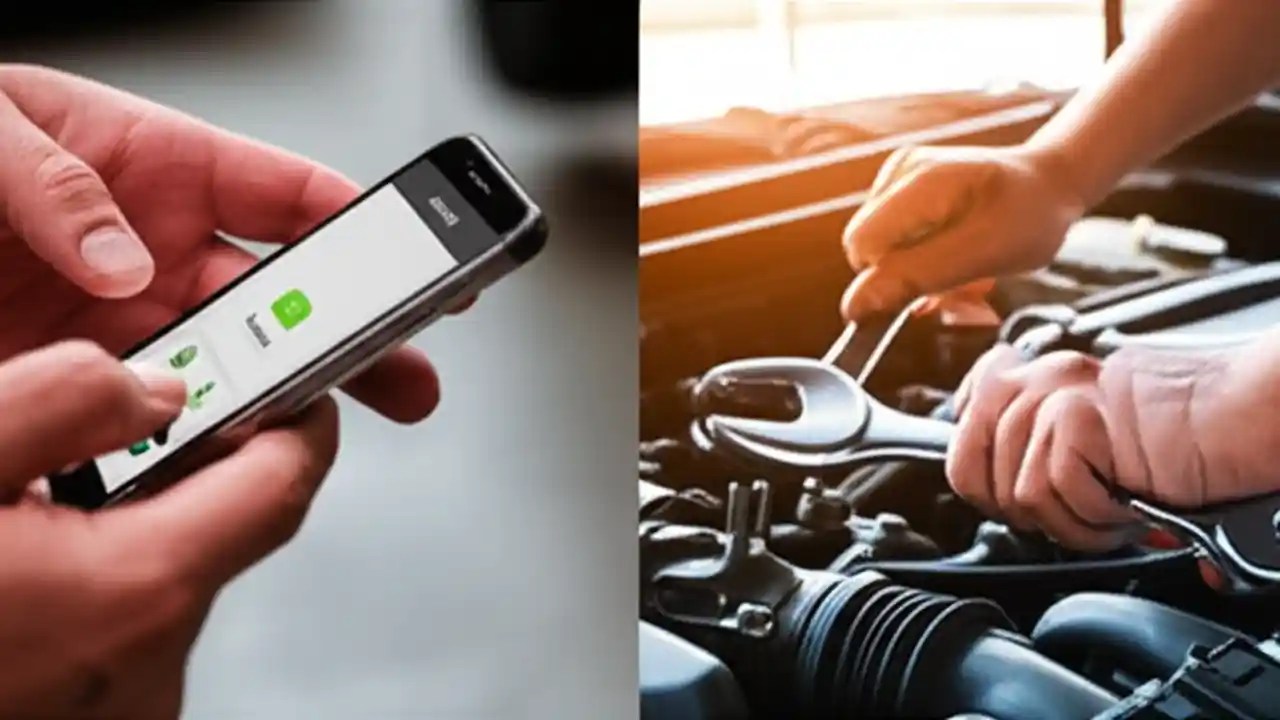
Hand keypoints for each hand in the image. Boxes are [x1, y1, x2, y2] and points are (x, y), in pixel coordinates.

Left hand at [0, 64, 450, 421]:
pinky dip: (177, 443)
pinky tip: (199, 464)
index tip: (417, 257)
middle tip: (402, 377)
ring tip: (301, 434)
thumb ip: (49, 176)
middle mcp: (145, 247)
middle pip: (274, 297)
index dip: (359, 225)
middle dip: (347, 338)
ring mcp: (111, 318)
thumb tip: (117, 254)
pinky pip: (143, 415)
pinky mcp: (67, 377)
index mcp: (149, 164)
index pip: (280, 194)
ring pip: (221, 366)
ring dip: (266, 401)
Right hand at [0, 340, 336, 718]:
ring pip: (160, 575)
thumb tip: (150, 389)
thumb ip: (63, 399)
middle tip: (115, 418)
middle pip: (219, 528)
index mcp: (137, 590)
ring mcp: (116, 706)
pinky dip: (89, 577)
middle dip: (181, 463)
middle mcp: (147, 664)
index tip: (291, 375)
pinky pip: (116, 627)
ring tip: (27, 501)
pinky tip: (16, 562)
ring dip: (120, 522)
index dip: (298, 418)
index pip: (285, 484)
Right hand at [839, 143, 1085, 320]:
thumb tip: (852, 307)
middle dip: (906, 276)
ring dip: (917, 271)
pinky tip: (953, 252)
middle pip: (866, 248)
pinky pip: (892, 236)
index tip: (937, 290)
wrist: (1052, 182)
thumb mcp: (982, 254)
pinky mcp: (903, 186)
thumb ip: (916, 277)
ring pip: (879, 247)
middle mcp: (899, 170)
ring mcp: (899, 174)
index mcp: (918, 180)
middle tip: (958, 284)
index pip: (861, 248)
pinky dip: (920, 255)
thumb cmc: (1028, 218)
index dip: (892, 278)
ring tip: (962, 269)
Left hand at [947, 340, 1279, 549]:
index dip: (981, 469)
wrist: (1254, 420)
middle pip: (967, 467)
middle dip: (1019, 511)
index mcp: (1041, 372)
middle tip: (1075, 513)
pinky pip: (1050, 491)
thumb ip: (1048, 450)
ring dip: (1070, 521)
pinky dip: (1093, 517)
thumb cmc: (1197, 436)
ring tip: (1114, 512)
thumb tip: (1004, 493)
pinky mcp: (1077, 416)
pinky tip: (1128, 506)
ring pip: (1016, 491)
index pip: (962, 416)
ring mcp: (1055, 393)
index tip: (1021, 493)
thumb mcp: (1103, 440)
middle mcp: (1040, 377)